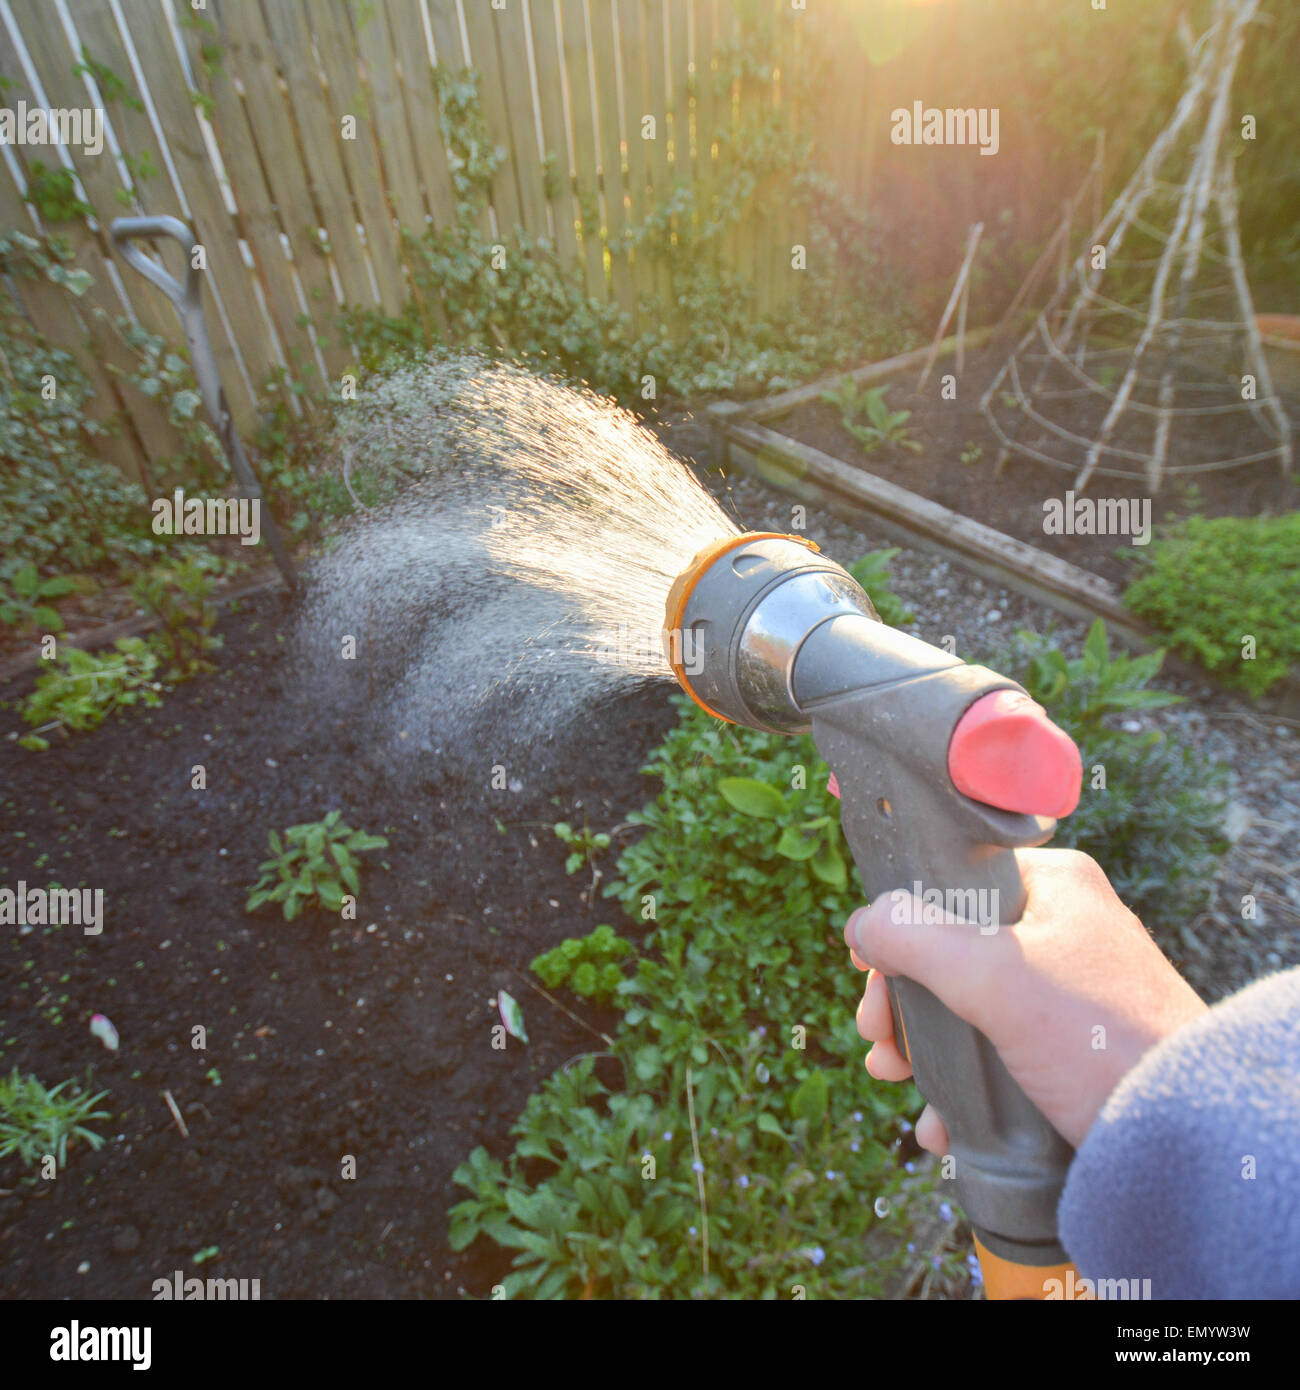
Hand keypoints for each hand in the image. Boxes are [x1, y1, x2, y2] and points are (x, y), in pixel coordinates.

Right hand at [843, 847, 1207, 1150]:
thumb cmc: (1101, 1038)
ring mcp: (1066, 989)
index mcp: (1052, 885)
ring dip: (919, 1042)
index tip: (865, 962)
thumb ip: (916, 938)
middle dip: (900, 997)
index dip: (900, 920)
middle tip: (875, 1034)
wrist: (1187, 1131)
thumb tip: (861, 921)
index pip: (952, 879)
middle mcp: (1060, 928)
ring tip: (895, 1076)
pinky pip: (995, 1049)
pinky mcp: (1069, 1046)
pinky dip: (959, 1081)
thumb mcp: (993, 976)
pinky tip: (940, 1121)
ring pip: (965, 1003)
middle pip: (948, 946)